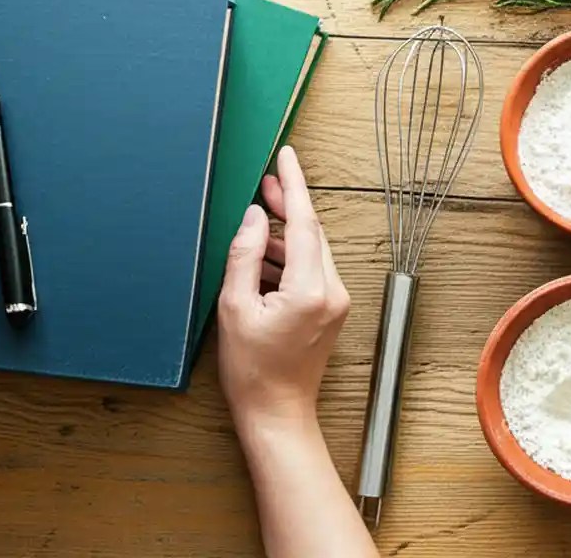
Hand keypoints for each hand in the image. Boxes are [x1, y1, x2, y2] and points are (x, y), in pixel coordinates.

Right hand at [218, 146, 350, 429]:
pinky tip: (262, 260)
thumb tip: (253, 217)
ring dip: (284, 235)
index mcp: (309, 289)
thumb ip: (244, 255)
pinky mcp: (332, 310)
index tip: (286, 157)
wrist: (277, 413)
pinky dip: (288, 259)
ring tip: (253, 225)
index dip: (293, 185)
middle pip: (310, 232)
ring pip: (311, 250)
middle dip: (286, 206)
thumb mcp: (234, 307)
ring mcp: (336, 302)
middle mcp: (332, 292)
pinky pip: (312, 270)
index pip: (303, 222)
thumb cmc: (252, 370)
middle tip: (261, 184)